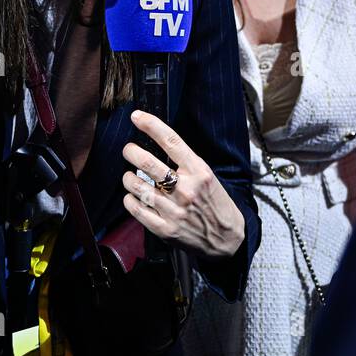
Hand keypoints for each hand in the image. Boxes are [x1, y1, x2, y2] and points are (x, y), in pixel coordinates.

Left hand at [121, 110, 245, 258]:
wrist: (227, 238)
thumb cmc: (215, 203)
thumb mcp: (207, 176)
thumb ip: (185, 163)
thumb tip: (157, 145)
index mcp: (199, 171)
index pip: (171, 141)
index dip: (150, 125)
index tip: (136, 116)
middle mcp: (186, 189)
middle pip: (147, 162)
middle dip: (131, 151)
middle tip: (128, 150)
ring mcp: (174, 210)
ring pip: (137, 185)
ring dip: (128, 177)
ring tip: (130, 176)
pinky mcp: (165, 229)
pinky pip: (136, 209)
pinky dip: (129, 199)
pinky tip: (133, 196)